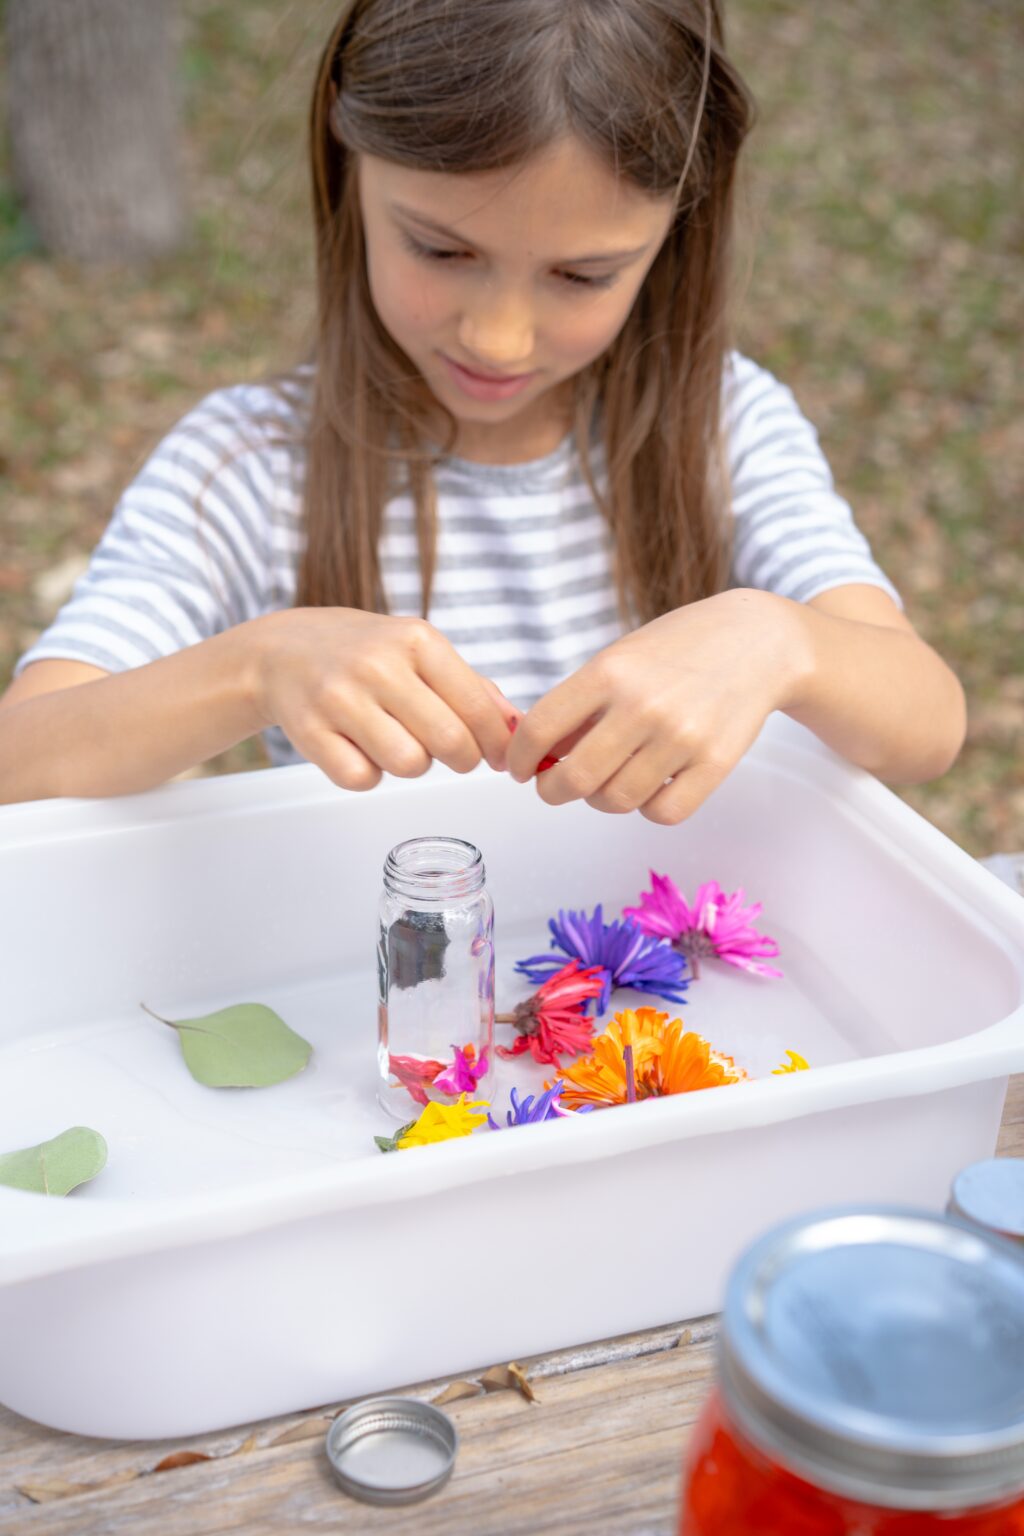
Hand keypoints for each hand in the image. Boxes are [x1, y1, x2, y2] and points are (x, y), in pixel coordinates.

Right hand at [250, 608, 513, 789]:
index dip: (496, 743)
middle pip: (450, 742)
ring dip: (411, 764)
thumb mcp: (418, 650)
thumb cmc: (362, 653)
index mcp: (416, 639)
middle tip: (453, 755)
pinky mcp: (309, 731)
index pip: (478, 707)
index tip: (498, 757)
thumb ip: (472, 687)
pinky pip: (363, 779)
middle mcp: (378, 665)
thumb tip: (517, 728)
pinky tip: (359, 747)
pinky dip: (368, 774)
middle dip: (462, 759)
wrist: (280, 651)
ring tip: (397, 740)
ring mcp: (340, 698)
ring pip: (409, 765)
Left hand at [505, 589, 806, 823]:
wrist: (759, 640)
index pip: (539, 731)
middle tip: (554, 787)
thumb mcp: (621, 658)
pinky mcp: (715, 764)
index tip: (520, 768)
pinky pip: (662, 813)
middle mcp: (643, 705)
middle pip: (573, 779)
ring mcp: (682, 737)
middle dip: (552, 791)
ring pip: (615, 801)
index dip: (519, 759)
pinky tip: (648, 785)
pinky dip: (647, 807)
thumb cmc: (679, 649)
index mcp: (609, 672)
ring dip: (600, 799)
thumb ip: (580, 705)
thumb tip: (536, 756)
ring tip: (607, 780)